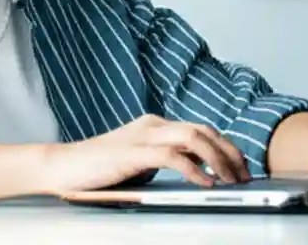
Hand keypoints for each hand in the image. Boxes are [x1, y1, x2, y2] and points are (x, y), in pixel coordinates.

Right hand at [36, 114, 250, 195]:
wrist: (62, 167)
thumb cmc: (98, 169)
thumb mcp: (140, 164)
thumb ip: (166, 161)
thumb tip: (199, 172)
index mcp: (154, 125)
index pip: (200, 129)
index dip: (225, 147)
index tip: (241, 166)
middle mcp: (152, 125)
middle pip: (204, 129)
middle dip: (230, 152)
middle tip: (246, 175)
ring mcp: (143, 136)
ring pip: (194, 137)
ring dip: (219, 159)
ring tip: (232, 181)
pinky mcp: (134, 152)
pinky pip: (173, 156)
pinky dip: (195, 170)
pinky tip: (206, 183)